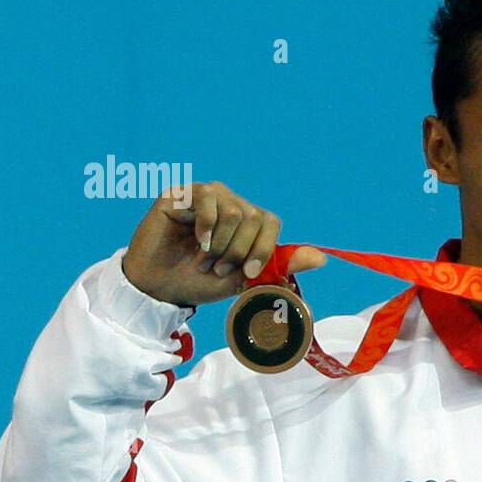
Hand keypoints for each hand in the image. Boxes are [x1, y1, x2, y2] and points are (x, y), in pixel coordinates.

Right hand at [122, 181, 326, 306]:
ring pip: (234, 212)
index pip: (271, 221)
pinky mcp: (181, 192)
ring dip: (221, 245)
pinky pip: (207, 200)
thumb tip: (322, 258)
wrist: (159, 288)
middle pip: (253, 217)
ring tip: (204, 259)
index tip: (249, 272)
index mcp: (247, 221)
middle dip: (239, 251)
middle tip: (218, 268)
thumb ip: (281, 265)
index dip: (263, 247)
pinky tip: (196, 241)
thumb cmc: (200, 283)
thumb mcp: (245, 279)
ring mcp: (206, 195)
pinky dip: (206, 227)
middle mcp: (229, 202)